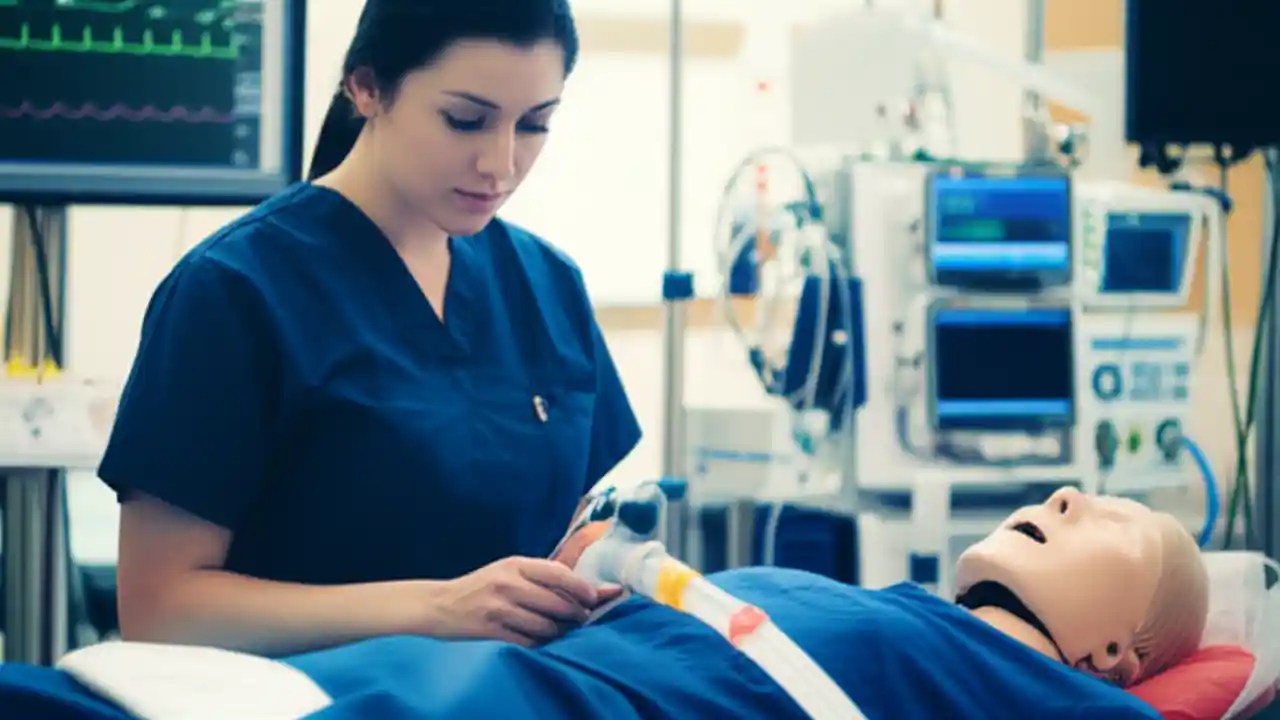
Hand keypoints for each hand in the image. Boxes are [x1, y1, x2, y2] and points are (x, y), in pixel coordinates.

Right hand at [431, 556, 600, 645]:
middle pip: (556, 602)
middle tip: (583, 618)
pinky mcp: (492, 630)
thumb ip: (539, 575)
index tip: (596, 596)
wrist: (440, 604)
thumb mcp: (508, 570)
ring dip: (561, 631)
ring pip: (546, 625)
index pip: (559, 574)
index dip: (582, 587)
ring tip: (565, 630)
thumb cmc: (482, 587)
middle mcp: (508, 584)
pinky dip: (542, 643)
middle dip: (576, 614)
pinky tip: (545, 641)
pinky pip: (529, 641)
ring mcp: (499, 608)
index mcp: (515, 564)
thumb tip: (581, 586)